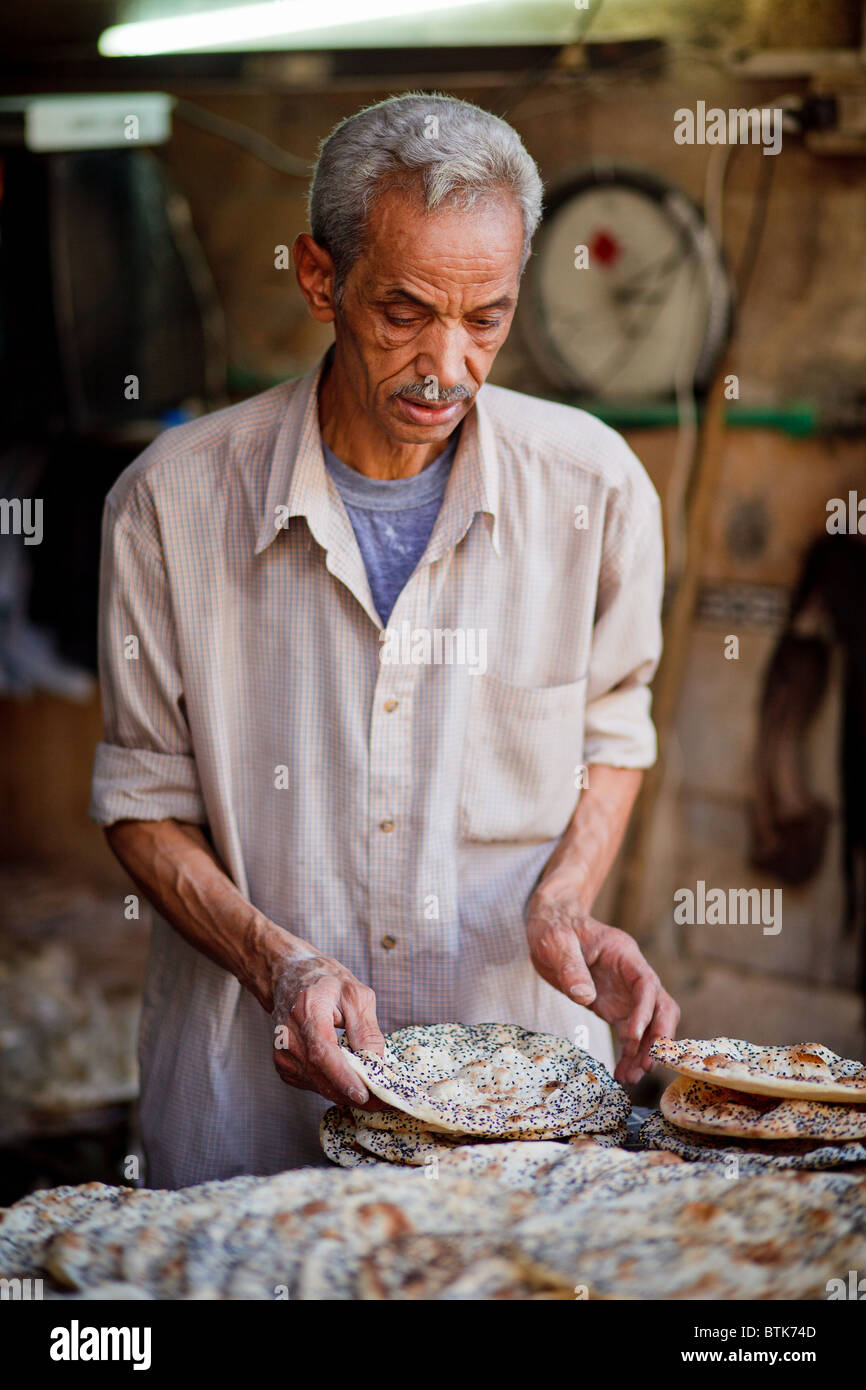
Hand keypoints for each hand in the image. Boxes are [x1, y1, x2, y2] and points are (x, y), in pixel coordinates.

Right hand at [271, 951, 386, 1108]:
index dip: (342, 1077)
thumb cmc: (326, 984)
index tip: (363, 1094)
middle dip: (352, 1092)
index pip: (322, 1051)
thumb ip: (366, 1029)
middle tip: (381, 1101)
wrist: (290, 979)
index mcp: (308, 1010)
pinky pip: (312, 1084)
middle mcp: (289, 1034)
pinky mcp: (284, 1065)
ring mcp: (283, 1052)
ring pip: (318, 1084)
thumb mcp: (356, 995)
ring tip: (370, 1091)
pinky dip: (333, 1087)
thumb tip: (375, 1062)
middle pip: (320, 1074)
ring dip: (345, 1093)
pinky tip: (347, 1079)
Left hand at [526, 887, 679, 1084]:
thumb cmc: (554, 928)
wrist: (550, 926)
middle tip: (645, 1064)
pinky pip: (630, 1034)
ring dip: (644, 1052)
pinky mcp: (615, 1007)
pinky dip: (629, 1053)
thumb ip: (571, 968)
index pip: (646, 983)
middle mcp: (632, 975)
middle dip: (657, 1037)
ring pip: (649, 1025)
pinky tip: (622, 1073)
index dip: (644, 1011)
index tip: (631, 1036)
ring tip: (630, 1078)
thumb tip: (585, 997)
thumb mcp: (556, 943)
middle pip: (661, 1006)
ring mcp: (626, 992)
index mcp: (624, 954)